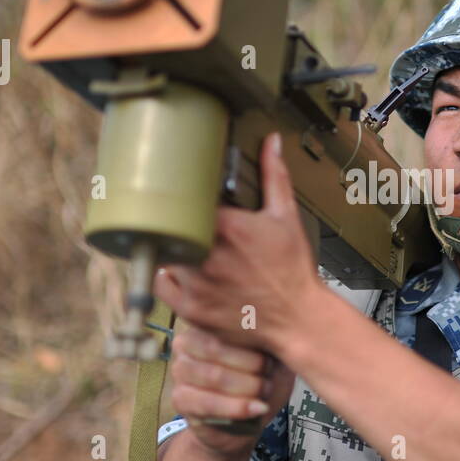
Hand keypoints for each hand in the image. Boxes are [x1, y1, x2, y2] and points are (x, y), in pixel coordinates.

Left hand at [156, 131, 322, 359]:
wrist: (298, 318)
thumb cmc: (292, 270)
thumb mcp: (285, 217)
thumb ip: (274, 177)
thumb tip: (270, 142)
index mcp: (226, 227)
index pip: (187, 200)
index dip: (185, 197)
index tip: (189, 197)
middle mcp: (206, 255)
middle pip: (171, 228)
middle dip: (177, 223)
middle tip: (184, 221)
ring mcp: (196, 284)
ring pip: (163, 254)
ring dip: (171, 248)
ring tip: (185, 246)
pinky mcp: (192, 309)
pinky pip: (161, 286)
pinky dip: (166, 276)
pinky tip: (180, 271)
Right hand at [159, 316, 295, 454]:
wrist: (246, 420)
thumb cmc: (261, 379)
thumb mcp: (273, 356)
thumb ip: (269, 340)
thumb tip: (274, 323)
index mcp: (207, 323)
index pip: (227, 324)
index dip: (254, 341)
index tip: (274, 356)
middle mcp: (185, 342)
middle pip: (217, 348)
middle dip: (252, 366)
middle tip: (271, 377)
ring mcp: (179, 370)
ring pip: (214, 376)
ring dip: (248, 387)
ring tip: (266, 391)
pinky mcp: (179, 399)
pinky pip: (207, 403)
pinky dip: (237, 408)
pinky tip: (258, 408)